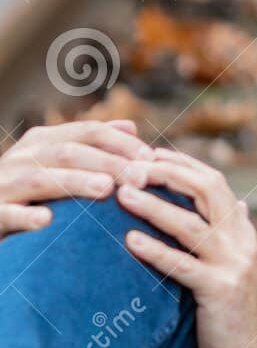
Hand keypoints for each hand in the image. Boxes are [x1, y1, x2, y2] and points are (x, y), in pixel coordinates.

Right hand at [0, 119, 151, 235]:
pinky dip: (25, 216)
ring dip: (75, 182)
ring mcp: (4, 185)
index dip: (121, 142)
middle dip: (108, 163)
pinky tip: (45, 221)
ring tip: (106, 189)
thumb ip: (91, 144)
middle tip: (141, 178)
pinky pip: (8, 214)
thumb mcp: (56, 162)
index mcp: (42, 142)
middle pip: (69, 152)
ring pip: (42, 179)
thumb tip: (131, 126)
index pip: (88, 132)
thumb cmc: (27, 192)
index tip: (152, 158)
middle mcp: (23, 158)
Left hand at [116, 148, 256, 347]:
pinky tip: (130, 241)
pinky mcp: (221, 290)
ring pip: (191, 224)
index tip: (145, 155)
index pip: (212, 181)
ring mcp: (234, 264)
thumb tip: (240, 203)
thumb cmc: (237, 311)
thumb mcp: (238, 265)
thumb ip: (234, 234)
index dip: (179, 164)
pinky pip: (183, 265)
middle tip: (130, 168)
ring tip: (122, 194)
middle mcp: (241, 240)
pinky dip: (156, 251)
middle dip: (166, 173)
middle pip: (206, 189)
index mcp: (242, 229)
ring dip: (154, 205)